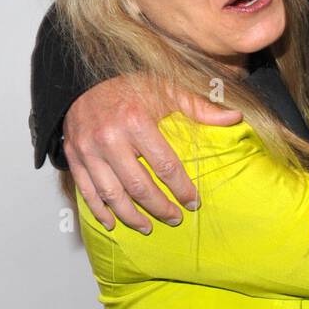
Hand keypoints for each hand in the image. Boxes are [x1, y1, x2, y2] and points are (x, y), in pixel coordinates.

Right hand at [62, 75, 241, 231]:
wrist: (80, 82)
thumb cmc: (130, 89)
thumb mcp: (167, 91)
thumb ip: (199, 107)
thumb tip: (235, 118)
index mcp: (136, 120)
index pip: (165, 165)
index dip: (181, 188)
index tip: (193, 202)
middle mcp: (109, 137)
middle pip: (139, 186)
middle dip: (159, 208)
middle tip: (174, 218)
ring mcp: (88, 150)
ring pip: (112, 195)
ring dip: (131, 216)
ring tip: (148, 226)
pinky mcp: (73, 157)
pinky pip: (87, 192)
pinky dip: (100, 211)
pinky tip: (113, 223)